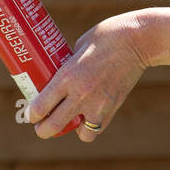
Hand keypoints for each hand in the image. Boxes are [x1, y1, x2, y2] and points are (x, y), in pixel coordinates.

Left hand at [26, 13, 151, 141]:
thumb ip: (69, 65)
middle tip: (41, 126)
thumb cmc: (106, 36)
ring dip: (72, 130)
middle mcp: (80, 94)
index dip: (32, 115)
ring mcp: (99, 103)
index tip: (31, 114)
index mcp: (67, 77)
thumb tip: (60, 75)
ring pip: (81, 134)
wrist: (139, 40)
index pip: (41, 106)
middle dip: (44, 130)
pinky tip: (89, 117)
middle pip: (54, 125)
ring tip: (70, 122)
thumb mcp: (79, 48)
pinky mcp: (114, 107)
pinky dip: (92, 126)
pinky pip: (98, 127)